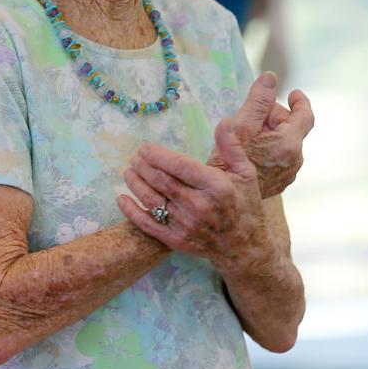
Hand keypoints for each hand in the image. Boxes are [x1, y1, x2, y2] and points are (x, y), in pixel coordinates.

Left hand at [117, 120, 270, 272]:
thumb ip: (231, 147)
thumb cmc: (245, 204)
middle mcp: (198, 205)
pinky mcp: (176, 240)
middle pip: (161, 181)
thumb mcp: (246, 173)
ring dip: (135, 183)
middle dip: (143, 166)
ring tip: (128, 171)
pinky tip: (121, 199)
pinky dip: (132, 211)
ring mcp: (185, 225)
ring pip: (152, 200)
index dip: (158, 155)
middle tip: (134, 156)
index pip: (179, 166)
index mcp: (215, 186)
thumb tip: (223, 122)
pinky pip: (148, 225)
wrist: (244, 246)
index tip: (145, 147)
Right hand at [208, 72, 314, 197]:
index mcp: (290, 143)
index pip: (305, 115)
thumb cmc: (230, 160)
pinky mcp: (277, 184)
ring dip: (270, 134)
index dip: (300, 101)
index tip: (292, 93)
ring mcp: (287, 174)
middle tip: (250, 115)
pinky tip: (249, 151)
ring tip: (247, 134)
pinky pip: (278, 159)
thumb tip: (271, 78)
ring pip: (284, 143)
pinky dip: (268, 149)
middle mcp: (294, 160)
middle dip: (273, 117)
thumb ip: (259, 100)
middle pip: (290, 128)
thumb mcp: (242, 124)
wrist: (222, 198)